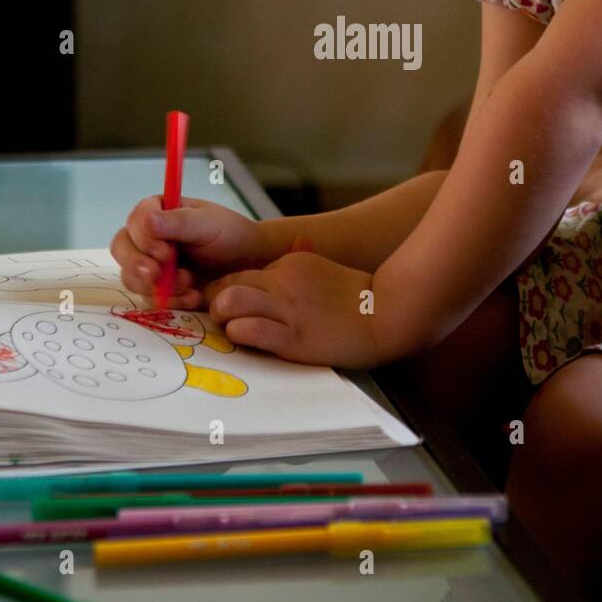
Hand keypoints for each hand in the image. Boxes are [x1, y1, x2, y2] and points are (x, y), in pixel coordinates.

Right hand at [110, 197, 264, 308]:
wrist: (249, 265)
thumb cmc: (230, 235)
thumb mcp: (209, 223)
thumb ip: (179, 222)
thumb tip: (146, 221)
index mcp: (158, 211)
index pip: (135, 222)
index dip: (144, 239)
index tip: (166, 252)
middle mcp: (148, 237)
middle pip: (122, 249)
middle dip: (137, 264)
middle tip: (157, 275)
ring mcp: (151, 264)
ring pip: (131, 277)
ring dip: (155, 285)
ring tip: (189, 284)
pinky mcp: (159, 288)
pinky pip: (149, 298)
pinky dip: (170, 300)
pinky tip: (194, 297)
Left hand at [205, 252, 382, 367]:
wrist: (387, 313)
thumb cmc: (354, 299)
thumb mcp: (318, 272)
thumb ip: (289, 276)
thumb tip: (261, 287)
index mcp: (290, 264)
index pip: (240, 273)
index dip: (224, 290)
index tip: (221, 304)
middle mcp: (284, 281)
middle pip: (228, 284)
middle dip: (214, 302)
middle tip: (218, 318)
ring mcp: (288, 308)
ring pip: (231, 302)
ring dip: (222, 315)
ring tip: (228, 327)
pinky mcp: (294, 337)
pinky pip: (252, 330)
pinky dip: (238, 333)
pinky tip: (241, 337)